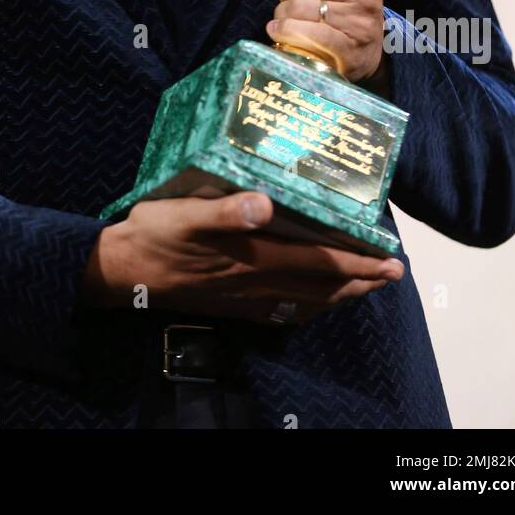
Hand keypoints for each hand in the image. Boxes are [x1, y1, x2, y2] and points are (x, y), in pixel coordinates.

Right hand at [80, 193, 403, 325]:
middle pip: (320, 285)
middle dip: (360, 279)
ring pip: (305, 300)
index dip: (355, 260)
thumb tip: (264, 203)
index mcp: (250, 255)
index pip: (316, 260)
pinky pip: (281, 311)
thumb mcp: (182, 213)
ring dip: (341, 295)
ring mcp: (244, 297)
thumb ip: (223, 209)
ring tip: (367, 287)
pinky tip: (313, 305)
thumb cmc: (152, 233)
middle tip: (393, 273)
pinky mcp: (231, 304)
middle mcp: (254, 280)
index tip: (389, 258)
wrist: (121, 272)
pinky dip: (308, 308)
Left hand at [253, 0, 387, 86]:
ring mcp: (358, 19)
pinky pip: (300, 32)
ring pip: (296, 6)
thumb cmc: (332, 1)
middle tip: (302, 1)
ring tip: (300, 20)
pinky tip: (288, 34)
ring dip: (286, 15)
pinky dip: (286, 33)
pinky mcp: (347, 49)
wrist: (360, 51)